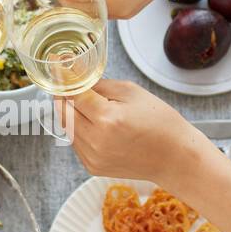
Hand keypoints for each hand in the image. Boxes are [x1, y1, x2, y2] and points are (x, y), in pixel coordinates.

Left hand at [56, 79, 212, 196]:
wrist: (174, 158)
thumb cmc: (160, 123)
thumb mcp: (132, 92)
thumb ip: (100, 84)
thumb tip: (76, 76)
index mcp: (107, 119)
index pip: (73, 93)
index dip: (63, 78)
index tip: (56, 64)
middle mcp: (96, 140)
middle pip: (64, 112)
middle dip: (64, 96)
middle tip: (70, 84)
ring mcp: (92, 157)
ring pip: (67, 128)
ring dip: (72, 113)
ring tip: (90, 106)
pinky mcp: (92, 166)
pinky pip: (76, 142)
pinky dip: (79, 130)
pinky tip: (97, 125)